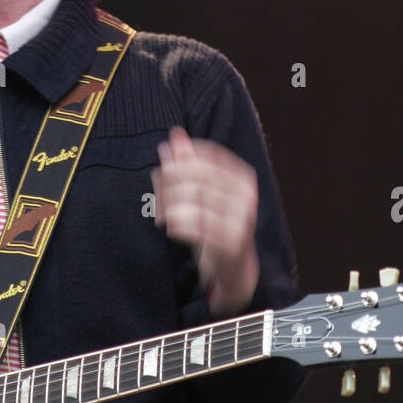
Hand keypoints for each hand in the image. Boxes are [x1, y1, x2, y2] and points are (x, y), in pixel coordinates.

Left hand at [151, 126, 259, 316]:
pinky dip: (177, 225)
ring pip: (194, 201)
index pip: (205, 155)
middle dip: (170, 183)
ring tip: (160, 213)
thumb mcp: (201, 190)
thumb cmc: (214, 221)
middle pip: (197, 178)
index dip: (178, 160)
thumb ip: (188, 162)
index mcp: (242, 176)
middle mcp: (247, 196)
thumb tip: (175, 136)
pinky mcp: (232, 243)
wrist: (233, 266)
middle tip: (155, 194)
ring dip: (169, 206)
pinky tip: (170, 227)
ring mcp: (243, 220)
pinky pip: (196, 227)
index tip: (161, 169)